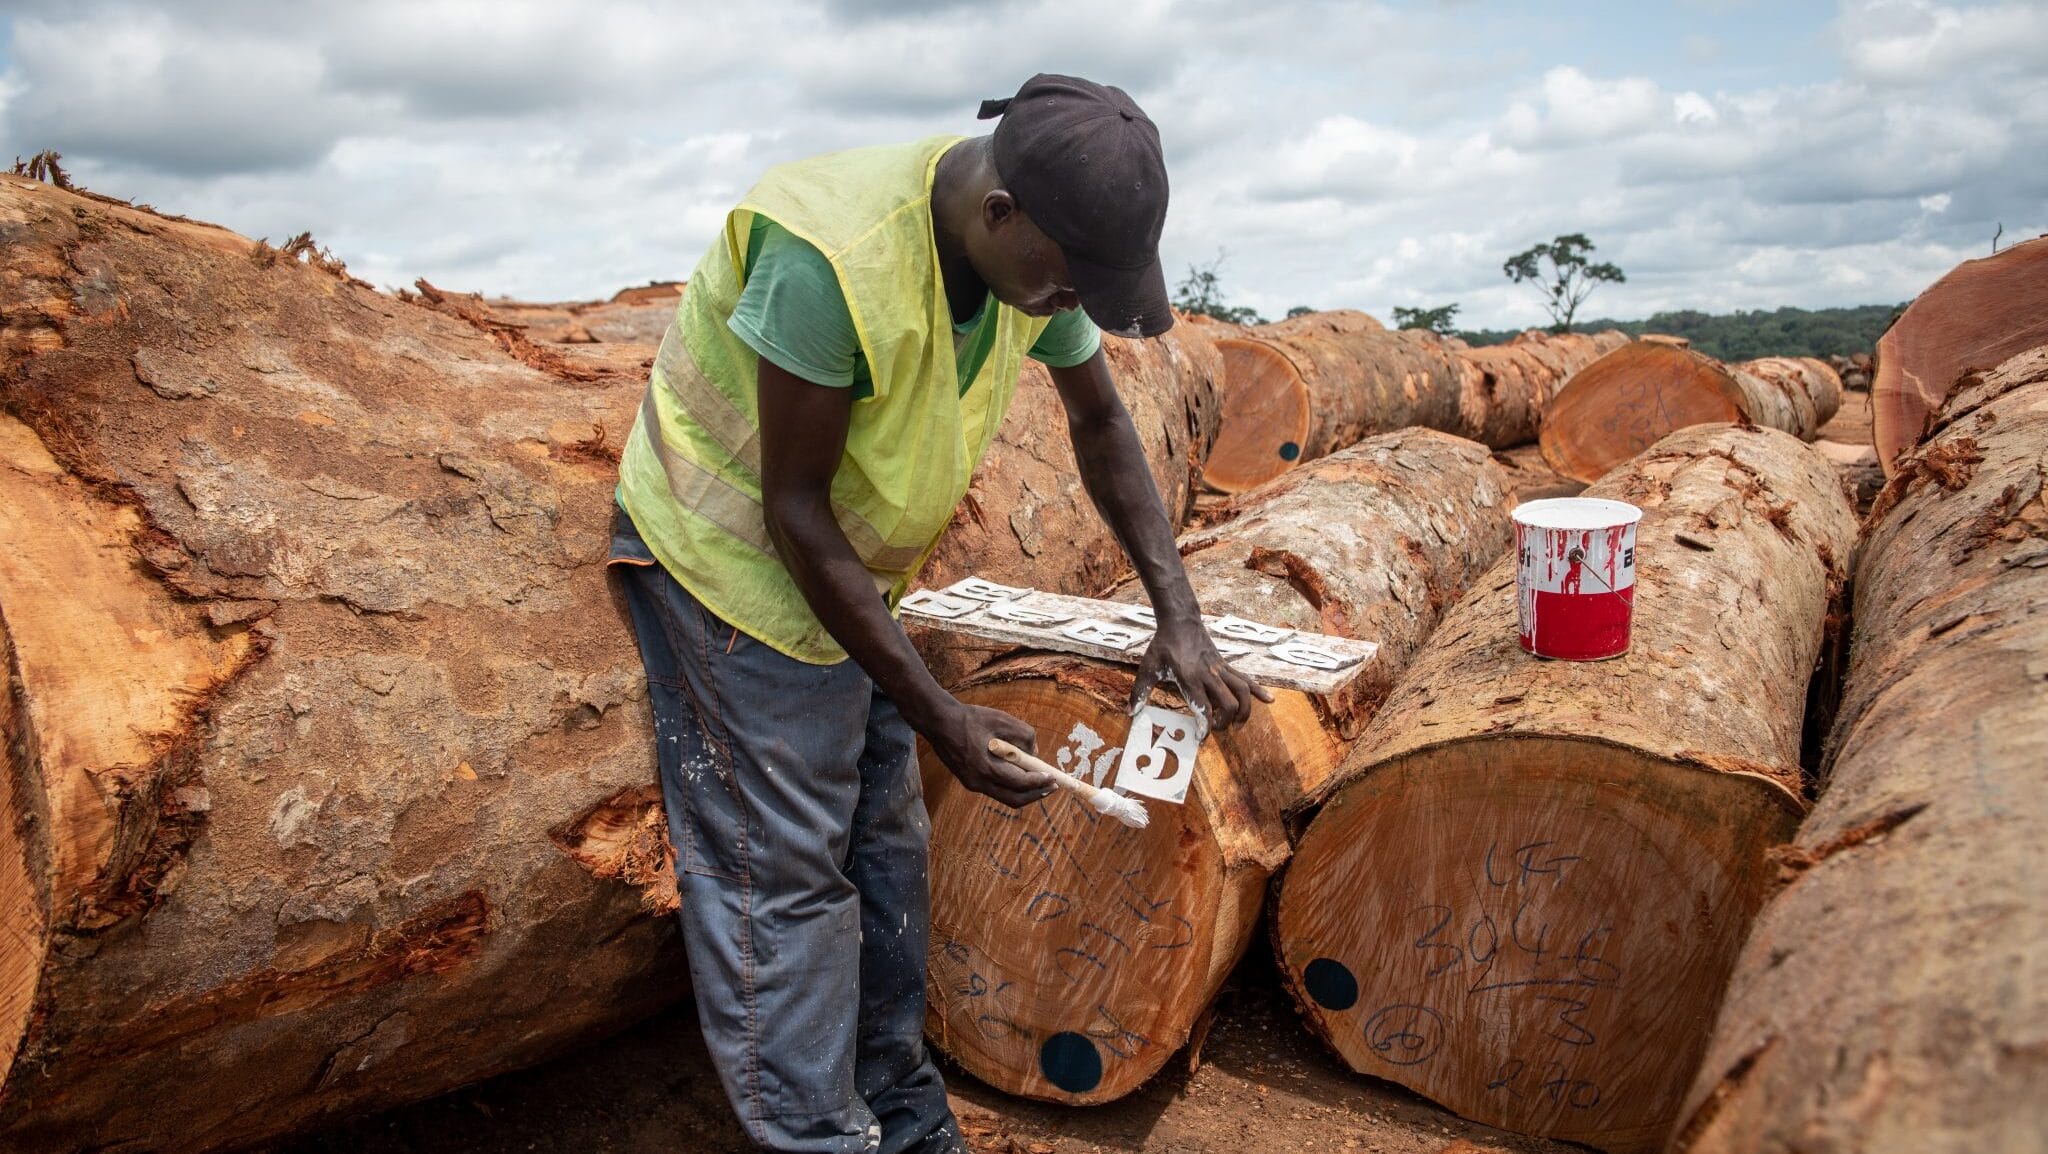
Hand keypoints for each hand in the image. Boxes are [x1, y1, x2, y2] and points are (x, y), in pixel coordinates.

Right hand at [921, 700, 1053, 807]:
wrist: (939, 722)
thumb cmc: (970, 718)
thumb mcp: (1002, 719)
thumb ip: (1023, 735)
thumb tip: (1034, 752)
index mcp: (985, 767)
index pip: (1019, 783)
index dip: (1038, 782)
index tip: (1052, 777)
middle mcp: (978, 782)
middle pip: (1014, 799)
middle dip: (1035, 794)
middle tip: (1052, 786)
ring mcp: (972, 784)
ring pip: (1005, 797)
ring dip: (1025, 792)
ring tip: (1041, 783)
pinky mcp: (969, 781)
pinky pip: (996, 789)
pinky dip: (1012, 786)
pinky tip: (1021, 776)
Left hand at [1130, 615, 1274, 733]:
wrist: (1180, 621)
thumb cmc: (1163, 646)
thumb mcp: (1148, 668)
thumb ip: (1139, 692)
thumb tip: (1130, 713)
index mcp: (1190, 677)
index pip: (1203, 707)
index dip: (1205, 726)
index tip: (1201, 738)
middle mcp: (1209, 674)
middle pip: (1228, 703)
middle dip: (1225, 722)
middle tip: (1217, 730)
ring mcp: (1220, 669)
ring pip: (1242, 691)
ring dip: (1245, 711)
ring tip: (1239, 725)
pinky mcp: (1226, 665)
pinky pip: (1246, 679)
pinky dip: (1258, 690)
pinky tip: (1269, 700)